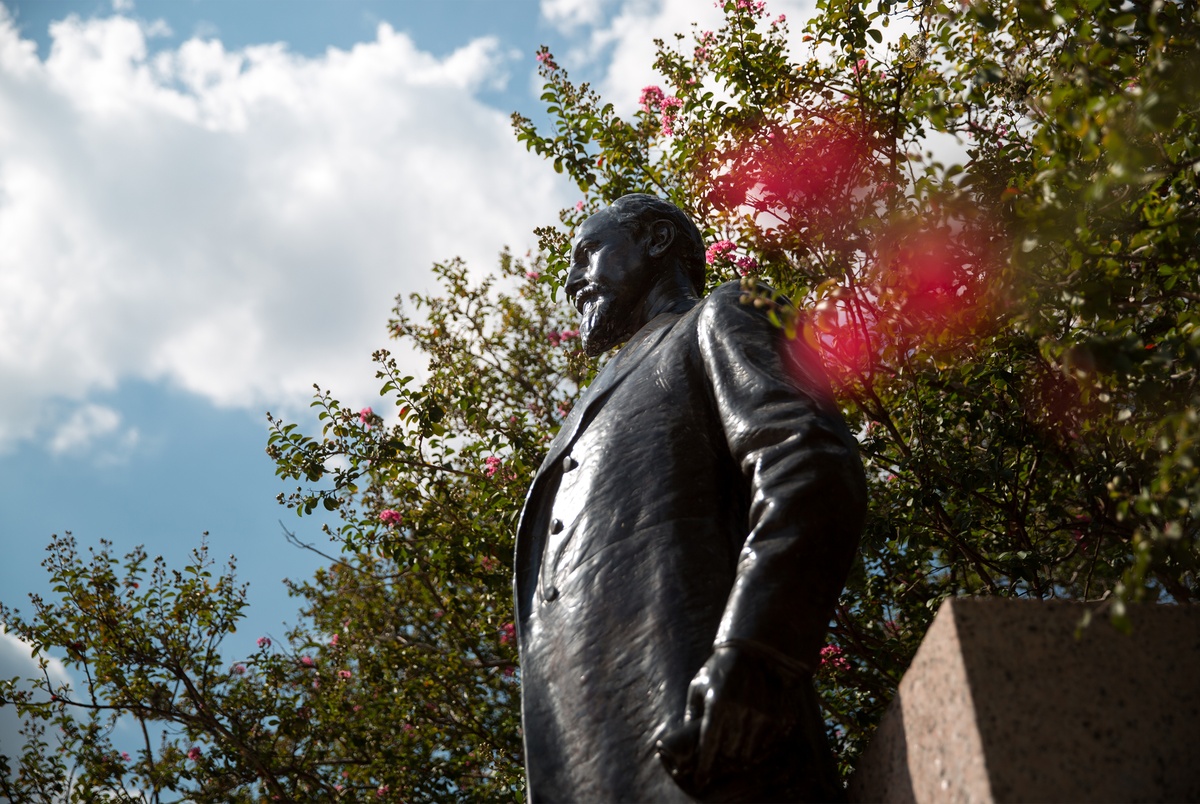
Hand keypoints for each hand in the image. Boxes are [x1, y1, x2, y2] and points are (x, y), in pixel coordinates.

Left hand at [683, 645, 796, 790]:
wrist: (754, 651)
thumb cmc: (720, 669)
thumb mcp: (699, 687)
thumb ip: (693, 713)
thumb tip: (686, 739)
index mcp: (718, 705)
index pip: (710, 747)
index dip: (705, 767)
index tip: (701, 778)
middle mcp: (741, 713)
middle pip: (730, 754)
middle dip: (722, 762)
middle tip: (719, 762)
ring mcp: (763, 716)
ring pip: (750, 753)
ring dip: (741, 757)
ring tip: (735, 754)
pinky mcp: (779, 716)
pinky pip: (768, 746)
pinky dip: (759, 750)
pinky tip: (752, 744)